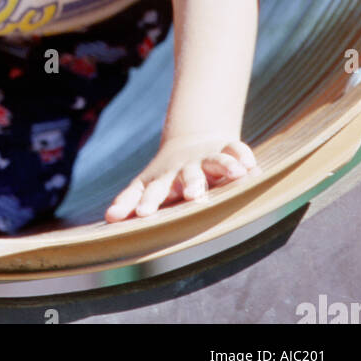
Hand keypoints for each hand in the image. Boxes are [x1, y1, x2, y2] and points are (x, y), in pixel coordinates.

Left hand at [104, 135, 261, 221]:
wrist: (189, 142)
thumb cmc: (165, 176)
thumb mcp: (146, 185)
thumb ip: (129, 200)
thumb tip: (108, 218)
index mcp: (164, 180)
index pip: (154, 192)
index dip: (148, 202)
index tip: (143, 215)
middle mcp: (186, 168)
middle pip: (189, 175)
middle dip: (192, 184)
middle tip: (193, 196)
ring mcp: (207, 158)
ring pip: (216, 160)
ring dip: (226, 166)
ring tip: (237, 174)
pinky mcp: (227, 149)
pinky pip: (237, 149)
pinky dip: (243, 155)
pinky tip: (252, 166)